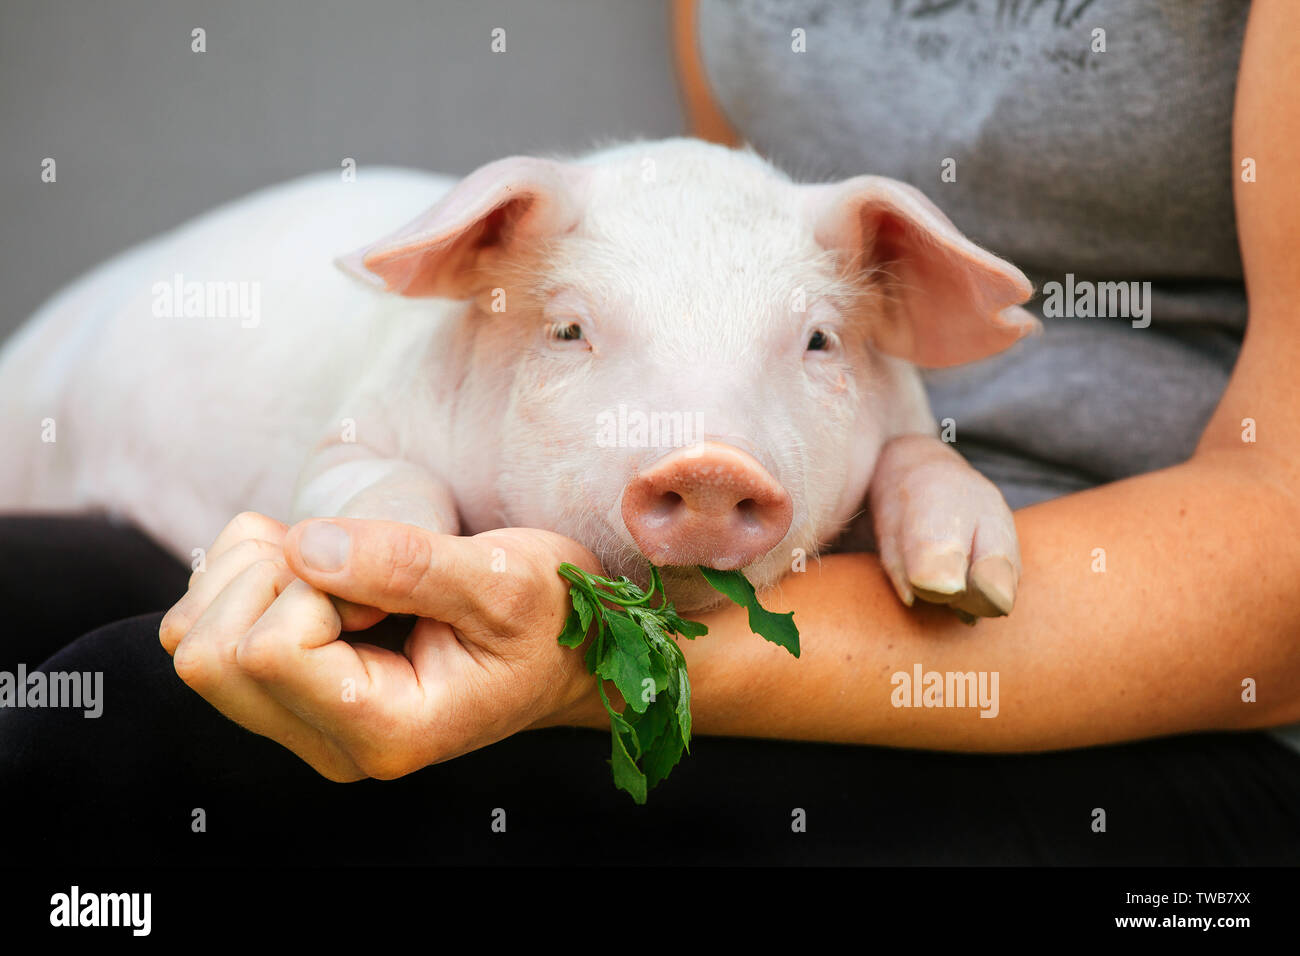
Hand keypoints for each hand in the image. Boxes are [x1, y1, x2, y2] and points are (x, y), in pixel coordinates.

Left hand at [159, 512, 602, 779]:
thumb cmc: (546, 618)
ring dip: (248, 575)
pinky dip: (242, 576)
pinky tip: (311, 569)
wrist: (562, 651)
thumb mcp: (503, 579)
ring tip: (332, 566)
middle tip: (350, 567)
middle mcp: (332, 745)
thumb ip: (408, 564)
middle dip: (267, 581)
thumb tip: (305, 546)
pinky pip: (203, 631)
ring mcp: (304, 725)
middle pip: (210, 659)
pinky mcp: (289, 695)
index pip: (269, 653)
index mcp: (388, 731)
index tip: (385, 581)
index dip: (314, 587)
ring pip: (193, 644)